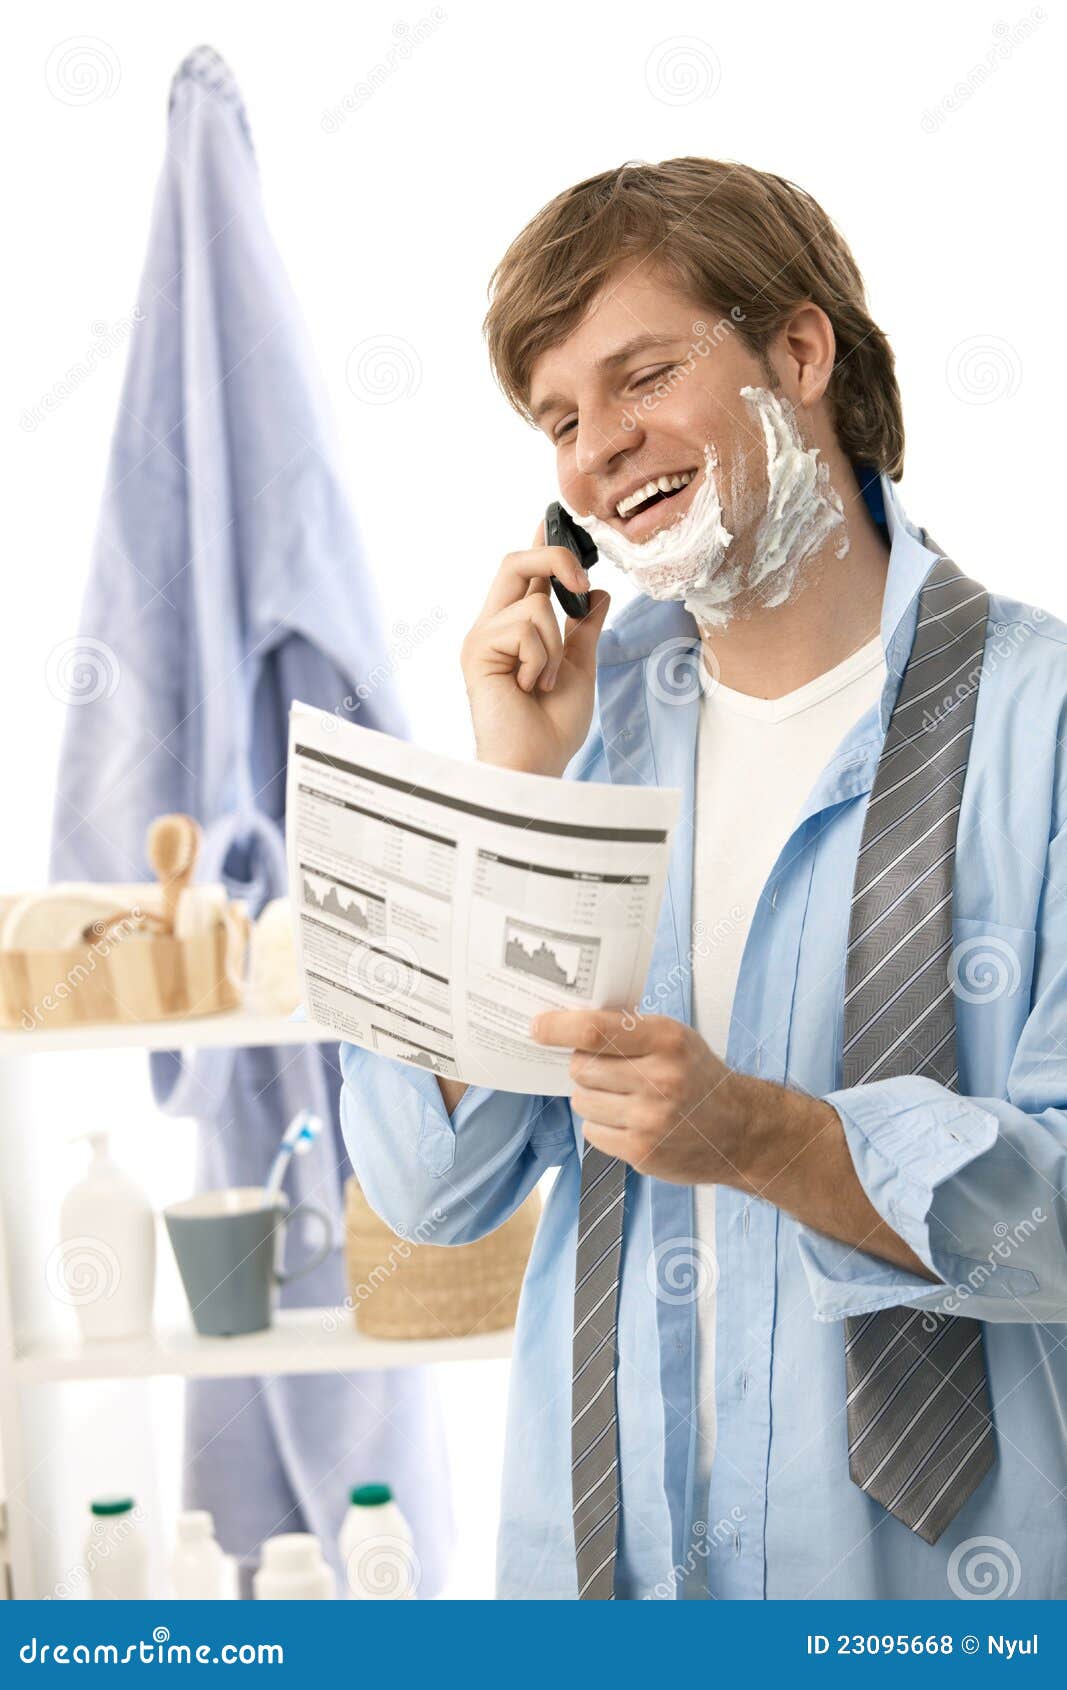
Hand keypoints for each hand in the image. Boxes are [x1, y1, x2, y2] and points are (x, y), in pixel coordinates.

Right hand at [460, 521, 610, 776]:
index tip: (556, 517)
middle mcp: (491, 628)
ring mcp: (481, 638)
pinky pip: (526, 628)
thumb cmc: (551, 726)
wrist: (536, 763)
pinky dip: (542, 661)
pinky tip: (530, 688)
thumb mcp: (579, 667)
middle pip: (514, 563)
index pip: (524, 574)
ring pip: (533, 604)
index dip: (540, 544)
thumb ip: (583, 630)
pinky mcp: (477, 650)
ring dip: (555, 647)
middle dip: (553, 560)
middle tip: (581, 580)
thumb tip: (597, 592)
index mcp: (513, 630)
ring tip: (543, 684)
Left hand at [530, 1008, 936, 1280]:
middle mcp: (659, 1079)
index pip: (595, 1030)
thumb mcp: (674, 1038)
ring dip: (593, 1097)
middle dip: (583, 1066)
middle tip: (606, 1069)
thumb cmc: (698, 1076)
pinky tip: (629, 1121)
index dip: (558, 1027)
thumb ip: (629, 1030)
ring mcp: (649, 1119)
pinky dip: (602, 1125)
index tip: (537, 1027)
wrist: (741, 1131)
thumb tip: (569, 1018)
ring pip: (582, 1101)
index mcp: (666, 1040)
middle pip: (580, 1067)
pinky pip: (592, 1132)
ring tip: (624, 1097)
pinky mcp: (641, 1152)